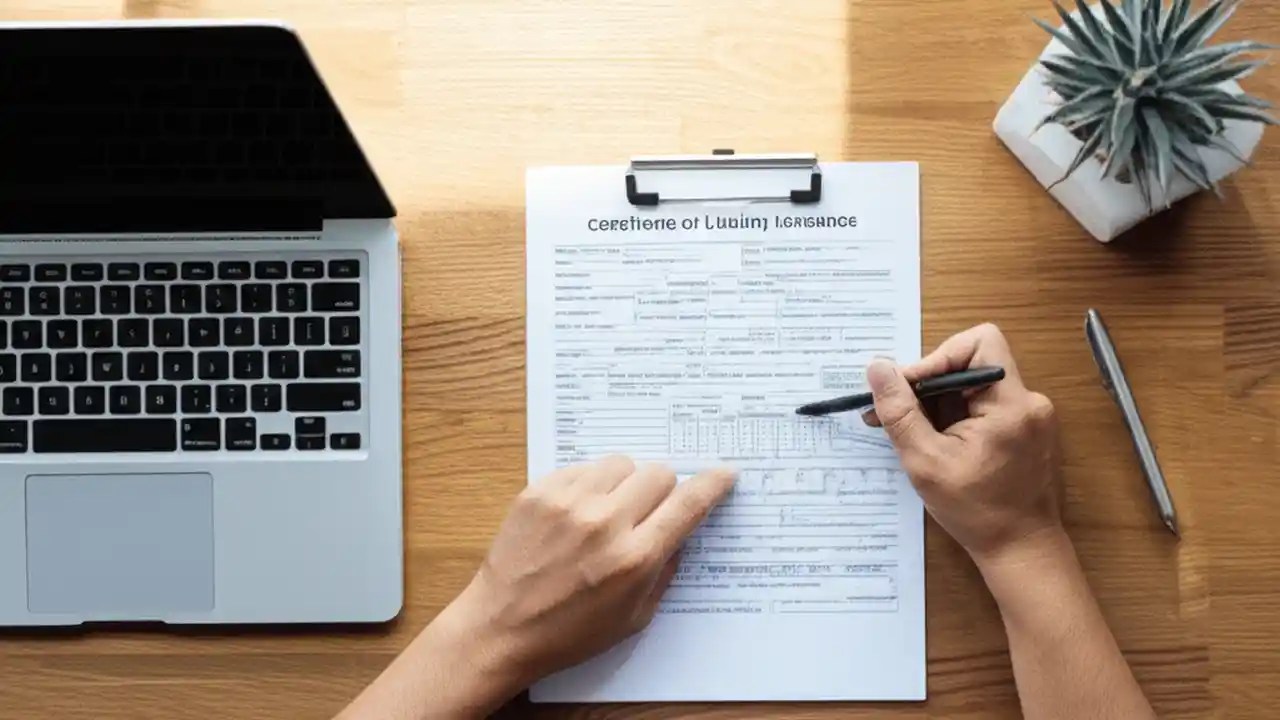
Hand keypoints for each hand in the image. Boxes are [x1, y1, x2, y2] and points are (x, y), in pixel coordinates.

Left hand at [450, 456, 735, 688]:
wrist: (501, 628)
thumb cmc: (569, 632)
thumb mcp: (635, 616)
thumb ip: (665, 569)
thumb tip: (682, 530)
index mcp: (635, 558)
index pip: (688, 503)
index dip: (712, 484)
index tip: (724, 474)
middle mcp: (605, 523)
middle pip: (658, 473)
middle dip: (662, 490)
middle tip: (647, 512)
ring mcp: (568, 502)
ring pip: (621, 463)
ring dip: (624, 483)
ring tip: (608, 511)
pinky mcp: (538, 492)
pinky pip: (582, 468)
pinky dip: (588, 485)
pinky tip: (577, 513)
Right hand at [864, 324, 1061, 563]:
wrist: (1021, 550)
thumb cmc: (976, 512)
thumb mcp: (925, 461)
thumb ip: (900, 412)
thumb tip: (877, 368)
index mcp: (1010, 404)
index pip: (980, 342)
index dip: (938, 356)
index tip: (909, 390)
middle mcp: (1028, 402)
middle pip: (973, 363)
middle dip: (931, 384)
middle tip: (899, 412)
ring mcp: (1031, 416)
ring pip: (975, 386)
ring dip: (940, 404)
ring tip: (915, 434)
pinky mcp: (1027, 430)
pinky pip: (984, 406)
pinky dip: (956, 417)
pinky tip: (937, 444)